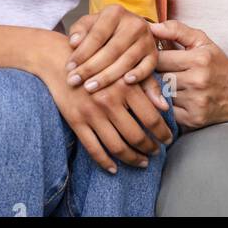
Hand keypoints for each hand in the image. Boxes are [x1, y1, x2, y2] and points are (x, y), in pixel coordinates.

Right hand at [35, 32, 172, 173]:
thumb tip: (165, 107)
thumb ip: (147, 84)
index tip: (168, 139)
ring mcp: (91, 114)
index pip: (151, 118)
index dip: (163, 132)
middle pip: (136, 136)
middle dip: (149, 148)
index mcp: (125, 86)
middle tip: (156, 152)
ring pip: (117, 147)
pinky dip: (105, 163)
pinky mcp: (76, 122)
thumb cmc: (98, 60)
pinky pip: (94, 149)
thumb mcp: (124, 66)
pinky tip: (115, 168)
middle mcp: (109, 102)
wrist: (59, 59)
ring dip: (132, 158)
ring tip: (141, 161)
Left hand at [65, 4, 161, 94]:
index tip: (69, 67)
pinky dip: (138, 75)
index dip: (82, 53)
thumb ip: (79, 31)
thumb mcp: (88, 24)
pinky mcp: (153, 54)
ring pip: (127, 60)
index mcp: (115, 12)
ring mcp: (146, 39)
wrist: (125, 31)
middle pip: (111, 49)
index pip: (97, 35)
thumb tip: (74, 42)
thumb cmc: (101, 30)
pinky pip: (148, 67)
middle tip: (75, 81)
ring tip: (90, 87)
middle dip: (91, 68)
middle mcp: (134, 23)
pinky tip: (125, 83)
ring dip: (107, 76)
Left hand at [151, 20, 227, 130]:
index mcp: (198, 59)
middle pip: (158, 77)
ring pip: (161, 95)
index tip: (154, 58)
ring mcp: (195, 102)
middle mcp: (197, 81)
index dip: (153, 58)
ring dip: (161, 91)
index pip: (159, 58)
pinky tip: (175, 98)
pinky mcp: (193, 119)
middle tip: (159, 72)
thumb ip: (176, 30)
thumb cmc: (217, 63)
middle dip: (155, 74)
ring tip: (168, 84)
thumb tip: (151, 27)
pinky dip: (168, 105)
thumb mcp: (201, 41)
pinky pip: (168, 112)